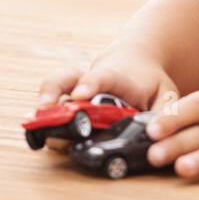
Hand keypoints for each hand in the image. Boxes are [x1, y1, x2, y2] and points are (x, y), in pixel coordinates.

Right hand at [36, 40, 180, 116]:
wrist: (136, 61)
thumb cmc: (150, 83)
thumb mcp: (165, 95)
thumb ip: (164, 114)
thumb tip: (158, 138)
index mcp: (120, 78)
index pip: (106, 77)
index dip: (92, 84)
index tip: (80, 94)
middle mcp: (94, 79)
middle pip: (70, 77)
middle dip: (56, 91)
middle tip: (46, 106)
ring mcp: (77, 86)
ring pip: (57, 84)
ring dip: (46, 99)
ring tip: (34, 118)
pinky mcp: (68, 96)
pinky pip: (51, 100)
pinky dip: (42, 114)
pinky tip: (33, 129)